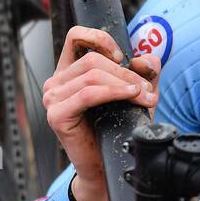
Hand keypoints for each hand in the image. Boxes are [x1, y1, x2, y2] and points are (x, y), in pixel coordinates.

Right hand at [42, 26, 160, 200]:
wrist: (107, 164)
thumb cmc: (117, 127)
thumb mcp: (136, 92)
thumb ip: (144, 72)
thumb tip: (147, 59)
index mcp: (70, 71)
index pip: (76, 36)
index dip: (100, 38)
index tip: (122, 56)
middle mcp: (57, 81)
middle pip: (93, 59)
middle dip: (126, 72)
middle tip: (146, 89)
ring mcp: (52, 98)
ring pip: (93, 75)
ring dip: (124, 84)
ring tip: (144, 96)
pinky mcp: (56, 114)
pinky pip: (88, 94)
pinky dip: (113, 92)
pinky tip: (130, 97)